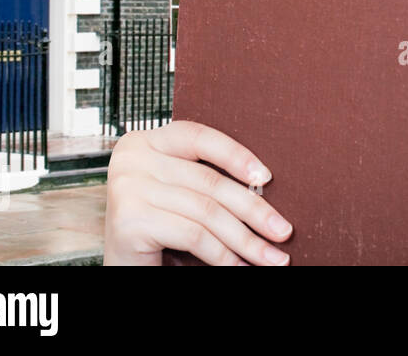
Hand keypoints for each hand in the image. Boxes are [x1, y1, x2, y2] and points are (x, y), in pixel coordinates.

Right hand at [105, 120, 292, 265]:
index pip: (200, 138)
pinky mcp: (129, 220)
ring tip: (271, 258)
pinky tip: (239, 267)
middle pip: (209, 181)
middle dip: (254, 211)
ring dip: (246, 241)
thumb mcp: (182, 195)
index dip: (237, 155)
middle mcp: (131, 158)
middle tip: (283, 232)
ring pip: (207, 212)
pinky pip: (194, 235)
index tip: (267, 179)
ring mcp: (127, 187)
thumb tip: (265, 181)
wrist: (123, 268)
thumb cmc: (157, 231)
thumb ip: (209, 181)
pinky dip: (223, 256)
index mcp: (145, 142)